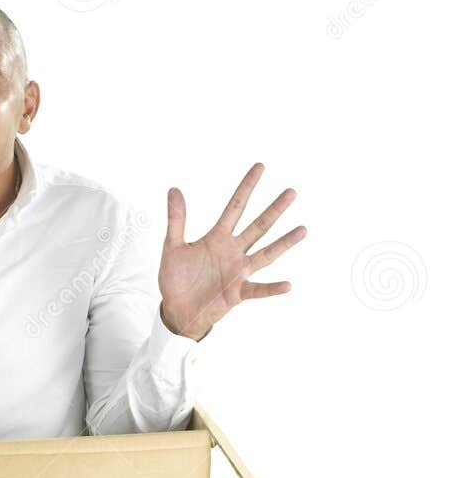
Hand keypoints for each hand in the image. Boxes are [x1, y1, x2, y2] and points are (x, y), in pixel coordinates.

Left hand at [158, 162, 306, 341]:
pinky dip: (272, 288)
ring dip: (284, 243)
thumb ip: (176, 220)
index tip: (260, 166)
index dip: (246, 187)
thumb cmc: (176, 279)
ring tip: (303, 230)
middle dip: (274, 210)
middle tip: (291, 192)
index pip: (235, 207)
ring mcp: (238, 272)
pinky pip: (258, 289)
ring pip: (266, 254)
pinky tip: (288, 285)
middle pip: (258, 226)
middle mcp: (233, 252)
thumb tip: (174, 189)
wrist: (177, 310)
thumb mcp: (173, 247)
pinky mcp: (237, 292)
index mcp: (218, 238)